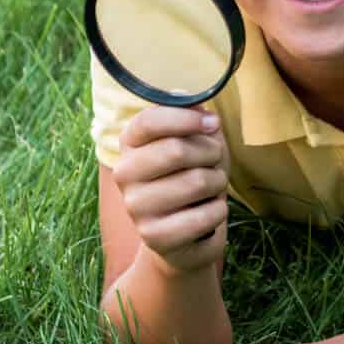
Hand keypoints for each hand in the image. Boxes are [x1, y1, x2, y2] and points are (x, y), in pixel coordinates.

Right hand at [112, 106, 230, 273]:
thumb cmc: (192, 176)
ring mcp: (135, 208)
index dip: (188, 118)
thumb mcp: (196, 140)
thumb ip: (194, 117)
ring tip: (211, 188)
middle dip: (211, 154)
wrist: (186, 234)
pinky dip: (219, 211)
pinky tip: (207, 213)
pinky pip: (206, 215)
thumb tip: (196, 106)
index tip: (213, 124)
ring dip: (218, 182)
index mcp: (130, 144)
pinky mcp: (154, 237)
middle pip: (177, 150)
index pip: (150, 120)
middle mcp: (124, 174)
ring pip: (196, 182)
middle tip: (214, 161)